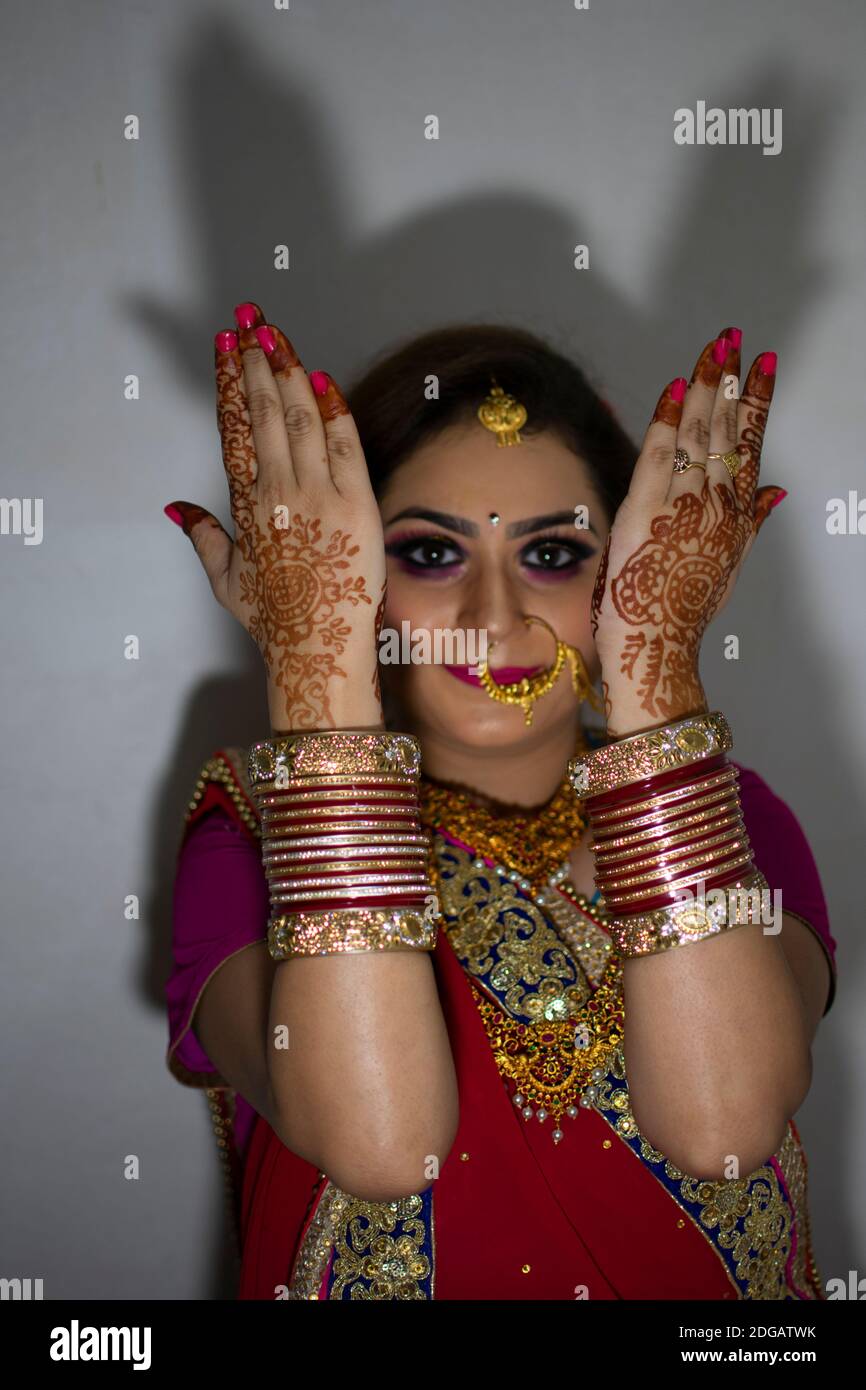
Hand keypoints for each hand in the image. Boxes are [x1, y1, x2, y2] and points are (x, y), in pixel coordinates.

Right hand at [165, 302, 386, 731]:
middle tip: (251, 320)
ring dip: (289, 371)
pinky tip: (322, 378)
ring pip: (300, 417)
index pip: (233, 428)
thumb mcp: (227, 579)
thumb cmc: (276, 621)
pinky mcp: (356, 503)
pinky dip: (333, 408)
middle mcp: (277, 491)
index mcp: (245, 504)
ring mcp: (317, 494)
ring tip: (278, 335)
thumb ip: (202, 536)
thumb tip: (175, 507)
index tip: (225, 347)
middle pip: (263, 411)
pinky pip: (344, 443)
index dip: (228, 383)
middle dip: (255, 360)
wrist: (317, 648)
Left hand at [590, 329, 784, 736]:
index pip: (750, 446)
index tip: (765, 366)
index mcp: (735, 515)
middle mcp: (715, 505)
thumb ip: (753, 521)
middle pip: (726, 431)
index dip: (757, 403)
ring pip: (697, 435)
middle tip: (733, 340)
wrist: (657, 646)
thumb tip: (776, 491)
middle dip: (731, 381)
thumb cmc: (684, 611)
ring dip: (703, 389)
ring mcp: (682, 505)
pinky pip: (660, 454)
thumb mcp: (729, 564)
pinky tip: (673, 389)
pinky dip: (668, 419)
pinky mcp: (646, 510)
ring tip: (712, 352)